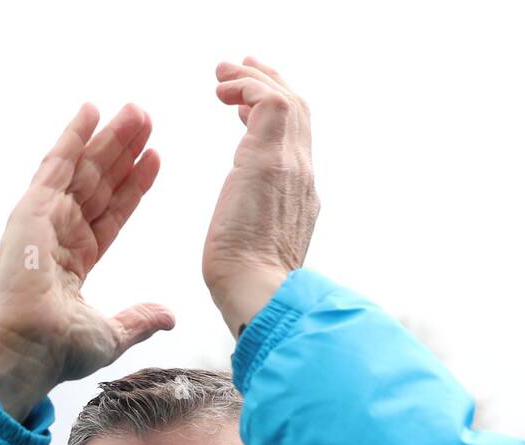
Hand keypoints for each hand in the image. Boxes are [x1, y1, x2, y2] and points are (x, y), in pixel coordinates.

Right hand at [0, 103, 174, 422]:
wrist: (26, 350)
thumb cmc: (56, 351)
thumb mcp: (111, 334)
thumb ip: (139, 319)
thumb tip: (168, 316)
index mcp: (73, 263)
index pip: (111, 215)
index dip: (133, 187)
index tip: (154, 160)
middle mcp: (57, 237)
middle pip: (99, 184)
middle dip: (124, 153)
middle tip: (147, 120)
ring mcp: (42, 221)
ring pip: (83, 170)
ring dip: (108, 138)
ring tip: (136, 111)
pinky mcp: (31, 210)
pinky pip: (56, 164)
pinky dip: (72, 136)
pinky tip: (91, 110)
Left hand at [203, 57, 320, 335]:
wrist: (258, 295)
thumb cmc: (247, 289)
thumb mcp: (257, 252)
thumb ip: (257, 230)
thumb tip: (245, 225)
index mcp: (301, 200)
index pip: (296, 143)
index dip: (273, 116)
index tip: (244, 106)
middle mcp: (303, 177)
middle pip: (299, 113)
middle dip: (270, 84)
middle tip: (241, 69)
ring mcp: (291, 166)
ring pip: (287, 100)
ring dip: (254, 79)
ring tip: (224, 73)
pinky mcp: (269, 160)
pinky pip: (267, 101)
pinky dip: (246, 87)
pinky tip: (222, 90)